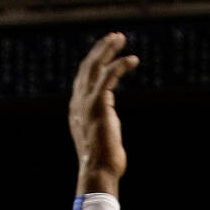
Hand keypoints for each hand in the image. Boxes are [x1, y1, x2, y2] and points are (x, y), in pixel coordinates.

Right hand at [69, 32, 139, 192]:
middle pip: (86, 67)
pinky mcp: (98, 104)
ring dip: (107, 49)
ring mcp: (86, 103)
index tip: (105, 52)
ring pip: (94, 66)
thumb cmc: (104, 161)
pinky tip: (133, 59)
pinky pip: (108, 76)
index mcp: (77, 110)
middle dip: (100, 49)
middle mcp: (78, 102)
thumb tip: (110, 110)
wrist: (99, 172)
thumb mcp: (101, 134)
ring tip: (120, 37)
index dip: (93, 63)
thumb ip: (104, 117)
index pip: (82, 79)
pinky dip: (120, 65)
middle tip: (114, 38)